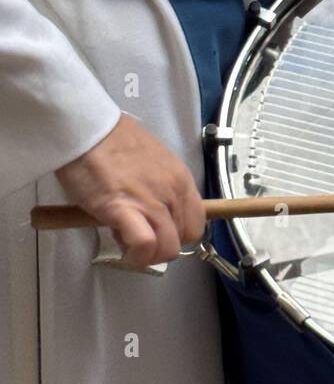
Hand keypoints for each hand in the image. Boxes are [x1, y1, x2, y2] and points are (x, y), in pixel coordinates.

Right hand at [56, 113, 205, 267]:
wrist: (86, 128)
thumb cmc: (111, 140)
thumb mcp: (151, 160)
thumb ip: (158, 185)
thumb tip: (152, 206)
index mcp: (181, 179)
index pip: (197, 223)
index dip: (177, 234)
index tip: (158, 231)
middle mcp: (173, 192)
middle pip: (183, 239)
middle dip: (161, 246)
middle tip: (137, 234)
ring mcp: (151, 201)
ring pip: (167, 248)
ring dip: (148, 254)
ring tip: (125, 239)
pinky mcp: (124, 209)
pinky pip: (144, 244)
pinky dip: (135, 254)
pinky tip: (122, 246)